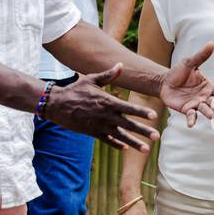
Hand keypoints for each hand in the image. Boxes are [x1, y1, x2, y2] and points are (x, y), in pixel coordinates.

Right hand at [45, 64, 159, 150]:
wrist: (57, 104)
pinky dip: (116, 145)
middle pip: (128, 124)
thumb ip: (108, 75)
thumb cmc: (75, 89)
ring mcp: (99, 125)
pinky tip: (125, 148)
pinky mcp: (92, 132)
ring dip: (134, 143)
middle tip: (156, 136)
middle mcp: (106, 115)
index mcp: (107, 101)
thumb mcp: (92, 79)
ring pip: (120, 136)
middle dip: (143, 131)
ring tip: (146, 149)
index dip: (141, 112)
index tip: (154, 116)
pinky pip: (107, 140)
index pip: (129, 108)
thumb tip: (121, 65)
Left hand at [159, 41, 213, 127]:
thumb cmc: (179, 72)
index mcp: (209, 85)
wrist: (164, 82)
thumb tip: (211, 43)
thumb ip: (201, 56)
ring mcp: (196, 104)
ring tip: (213, 116)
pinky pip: (191, 116)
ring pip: (205, 110)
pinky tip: (191, 125)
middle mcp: (205, 96)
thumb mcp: (189, 62)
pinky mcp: (187, 110)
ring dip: (209, 113)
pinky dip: (192, 120)